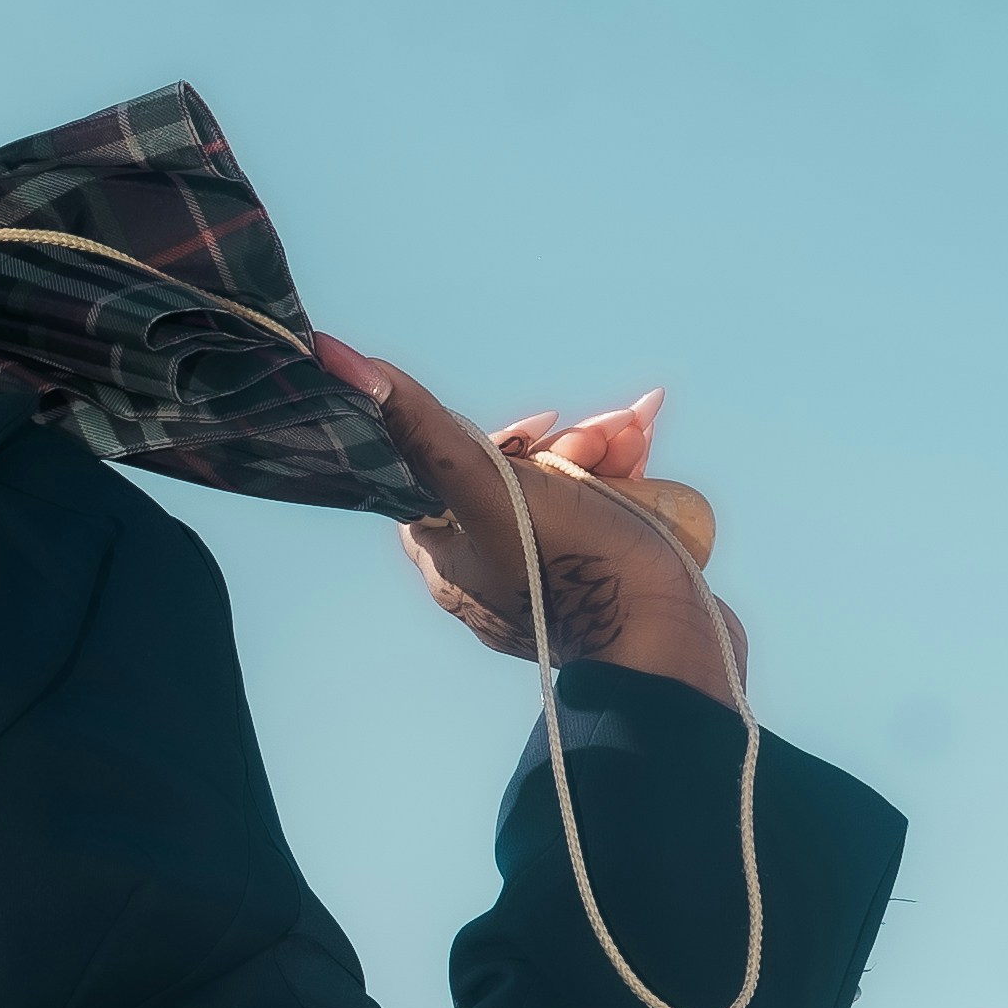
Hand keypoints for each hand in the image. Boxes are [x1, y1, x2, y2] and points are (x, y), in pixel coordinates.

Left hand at [312, 342, 742, 694]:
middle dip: (566, 441)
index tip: (542, 426)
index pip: (450, 472)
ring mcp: (548, 580)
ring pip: (566, 488)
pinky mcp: (600, 582)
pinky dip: (623, 472)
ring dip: (601, 446)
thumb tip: (337, 360)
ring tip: (634, 437)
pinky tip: (647, 442)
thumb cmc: (578, 571)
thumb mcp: (490, 490)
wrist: (671, 647)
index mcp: (448, 559)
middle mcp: (490, 572)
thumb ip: (423, 431)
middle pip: (518, 475)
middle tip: (600, 437)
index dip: (498, 439)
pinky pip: (602, 511)